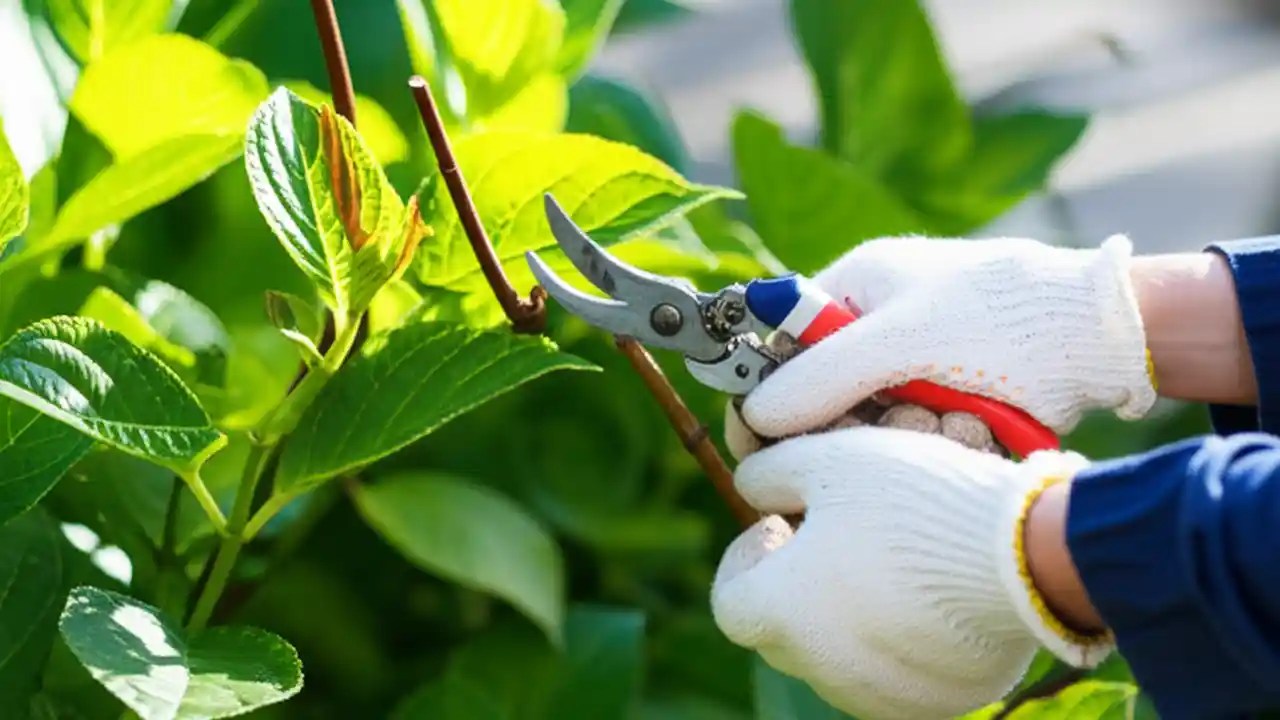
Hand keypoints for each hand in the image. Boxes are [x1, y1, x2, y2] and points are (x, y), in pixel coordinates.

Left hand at [711, 428, 1112, 719]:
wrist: (1026, 555)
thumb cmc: (916, 501)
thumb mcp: (829, 460)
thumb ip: (769, 473)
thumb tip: (750, 487)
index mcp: (782, 611)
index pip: (730, 602)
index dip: (744, 560)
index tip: (778, 526)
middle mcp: (820, 667)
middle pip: (779, 631)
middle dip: (792, 584)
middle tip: (829, 537)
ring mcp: (876, 694)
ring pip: (833, 656)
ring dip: (841, 614)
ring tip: (887, 560)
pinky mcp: (930, 704)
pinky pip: (891, 673)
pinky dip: (894, 639)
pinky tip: (929, 595)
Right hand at [739, 235, 1157, 438]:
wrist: (1104, 336)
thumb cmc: (1000, 318)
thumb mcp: (901, 341)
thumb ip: (822, 375)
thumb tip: (755, 415)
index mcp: (856, 285)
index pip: (781, 341)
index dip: (764, 391)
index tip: (758, 440)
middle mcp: (878, 324)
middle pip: (824, 391)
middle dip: (849, 421)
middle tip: (876, 435)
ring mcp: (914, 362)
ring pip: (869, 421)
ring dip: (900, 433)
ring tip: (949, 420)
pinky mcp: (948, 397)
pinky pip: (912, 434)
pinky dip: (935, 439)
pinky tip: (971, 431)